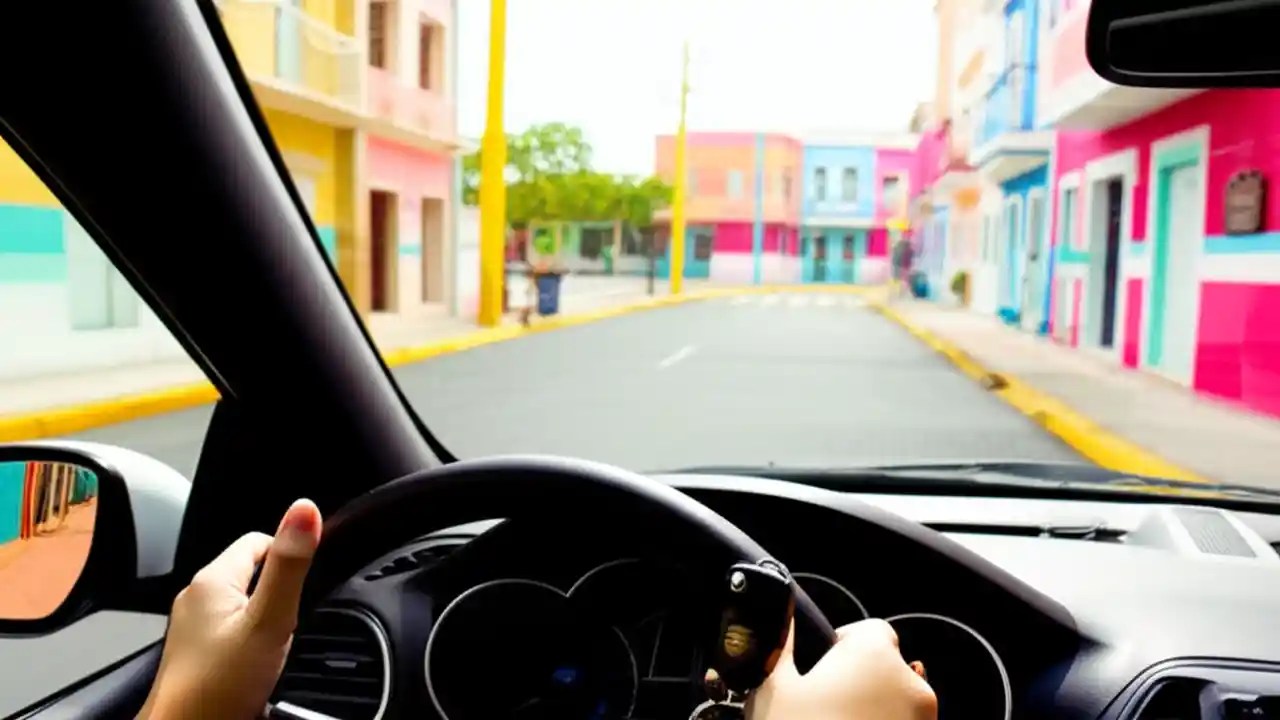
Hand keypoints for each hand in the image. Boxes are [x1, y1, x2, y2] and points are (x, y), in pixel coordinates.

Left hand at [138, 499, 322, 719]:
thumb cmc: (219, 686)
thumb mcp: (269, 620)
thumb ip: (290, 565)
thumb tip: (305, 509)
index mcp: (211, 580)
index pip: (259, 540)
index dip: (288, 557)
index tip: (303, 585)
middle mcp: (196, 599)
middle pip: (252, 574)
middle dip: (278, 595)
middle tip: (287, 625)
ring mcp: (193, 628)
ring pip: (243, 606)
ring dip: (265, 622)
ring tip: (272, 649)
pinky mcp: (196, 655)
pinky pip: (233, 633)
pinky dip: (250, 644)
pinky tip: (257, 666)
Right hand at [746, 619, 936, 719]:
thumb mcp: (774, 688)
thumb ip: (783, 646)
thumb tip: (784, 622)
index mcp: (876, 655)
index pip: (870, 630)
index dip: (841, 645)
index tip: (819, 668)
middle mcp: (911, 684)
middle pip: (885, 667)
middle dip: (859, 681)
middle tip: (823, 705)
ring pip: (896, 702)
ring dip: (874, 709)